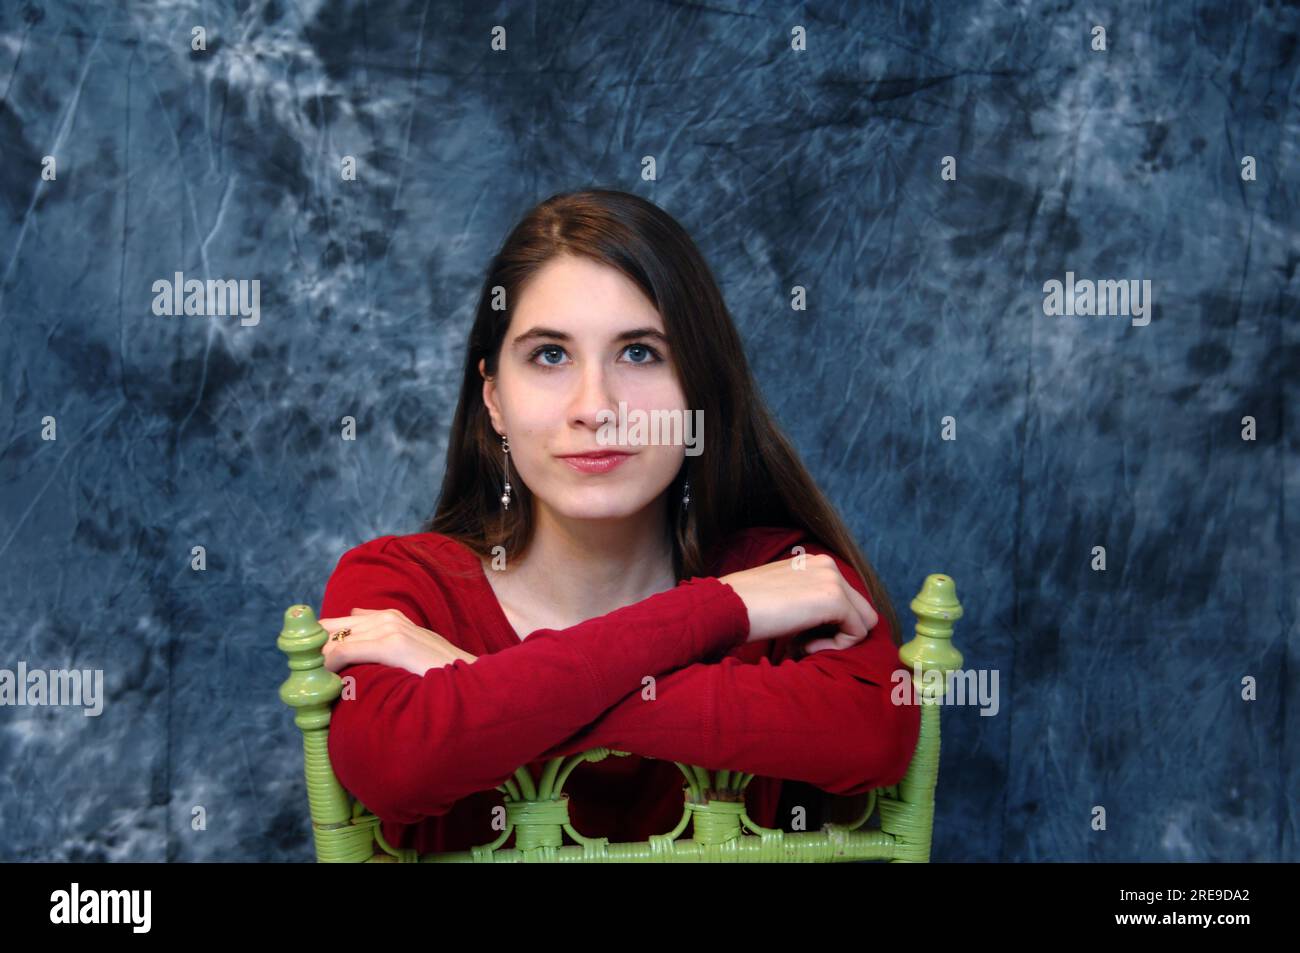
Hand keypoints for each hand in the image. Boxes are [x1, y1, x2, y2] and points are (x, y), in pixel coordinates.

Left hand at [318, 607, 477, 675]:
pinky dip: (328, 664)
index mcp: (392, 620)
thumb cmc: (443, 676)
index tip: (305, 664)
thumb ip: (384, 645)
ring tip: (304, 680)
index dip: (320, 642)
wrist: (474, 684)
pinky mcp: (393, 644)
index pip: (341, 623)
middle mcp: (390, 619)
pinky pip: (345, 650)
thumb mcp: (412, 656)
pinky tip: (323, 680)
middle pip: (331, 626)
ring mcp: (392, 629)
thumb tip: (352, 641)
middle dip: (310, 648)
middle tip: (297, 672)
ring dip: (316, 658)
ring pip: (335, 638)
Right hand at [719, 552, 878, 652]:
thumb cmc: (744, 608)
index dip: (828, 625)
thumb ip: (806, 602)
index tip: (799, 635)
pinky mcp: (835, 599)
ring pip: (864, 621)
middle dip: (836, 632)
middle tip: (802, 643)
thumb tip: (825, 627)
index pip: (845, 600)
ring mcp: (833, 580)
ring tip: (802, 645)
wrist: (725, 606)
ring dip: (837, 640)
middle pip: (860, 610)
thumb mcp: (781, 596)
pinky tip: (803, 646)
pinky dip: (835, 647)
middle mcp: (828, 565)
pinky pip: (857, 632)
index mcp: (814, 563)